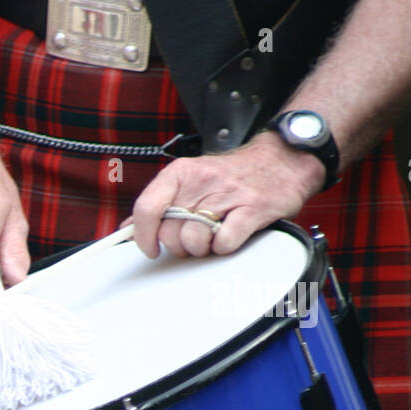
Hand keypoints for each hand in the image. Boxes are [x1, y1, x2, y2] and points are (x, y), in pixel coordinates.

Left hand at [131, 132, 326, 258]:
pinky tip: (230, 236)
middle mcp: (201, 182)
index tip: (149, 248)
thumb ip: (158, 203)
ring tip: (212, 236)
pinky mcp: (252, 210)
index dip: (143, 235)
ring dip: (201, 249)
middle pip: (170, 232)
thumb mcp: (189, 180)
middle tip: (192, 239)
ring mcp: (227, 196)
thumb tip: (127, 229)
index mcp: (180, 173)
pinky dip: (224, 248)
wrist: (283, 160)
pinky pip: (224, 244)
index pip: (146, 208)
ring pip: (194, 241)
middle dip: (178, 245)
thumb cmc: (232, 176)